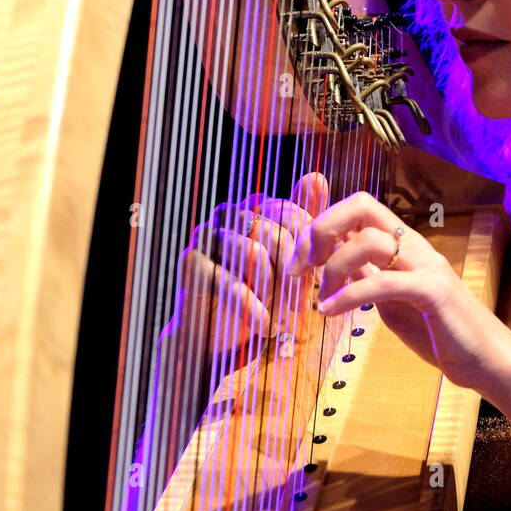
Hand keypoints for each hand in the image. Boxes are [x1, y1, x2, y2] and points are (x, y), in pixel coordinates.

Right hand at [171, 172, 329, 363]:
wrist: (217, 335)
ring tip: (286, 318)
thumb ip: (302, 224)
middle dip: (293, 271)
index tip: (319, 277)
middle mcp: (227, 214)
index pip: (289, 212)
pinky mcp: (191, 262)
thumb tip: (316, 176)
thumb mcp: (290, 263)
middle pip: (272, 231)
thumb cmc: (259, 294)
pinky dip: (252, 307)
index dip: (307, 247)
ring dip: (274, 290)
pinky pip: (229, 280)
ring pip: (253, 252)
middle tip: (303, 304)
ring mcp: (206, 235)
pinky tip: (266, 327)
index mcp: (253, 207)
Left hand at [305, 185, 510, 393]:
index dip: (323, 223)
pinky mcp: (433, 293)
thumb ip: (369, 278)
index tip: (302, 259)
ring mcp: (427, 266)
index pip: (359, 207)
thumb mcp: (394, 302)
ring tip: (323, 299)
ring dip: (333, 267)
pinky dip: (349, 295)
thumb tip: (335, 263)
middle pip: (362, 205)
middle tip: (303, 264)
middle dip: (322, 228)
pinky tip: (329, 312)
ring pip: (369, 240)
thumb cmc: (442, 333)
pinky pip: (383, 283)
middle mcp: (416, 247)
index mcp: (405, 246)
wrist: (489, 361)